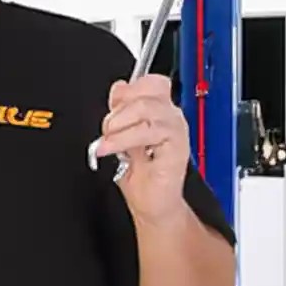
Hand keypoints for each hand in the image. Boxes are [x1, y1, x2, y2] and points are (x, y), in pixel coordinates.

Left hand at [94, 75, 189, 224]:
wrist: (149, 203)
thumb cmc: (138, 174)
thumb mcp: (120, 134)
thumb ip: (121, 109)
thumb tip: (120, 87)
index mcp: (159, 110)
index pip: (150, 81)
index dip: (128, 90)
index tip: (112, 109)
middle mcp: (170, 117)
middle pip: (150, 88)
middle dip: (119, 108)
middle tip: (107, 129)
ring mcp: (176, 130)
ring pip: (148, 107)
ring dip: (119, 124)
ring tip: (108, 142)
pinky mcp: (178, 147)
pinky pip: (153, 130)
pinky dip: (126, 138)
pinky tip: (113, 148)